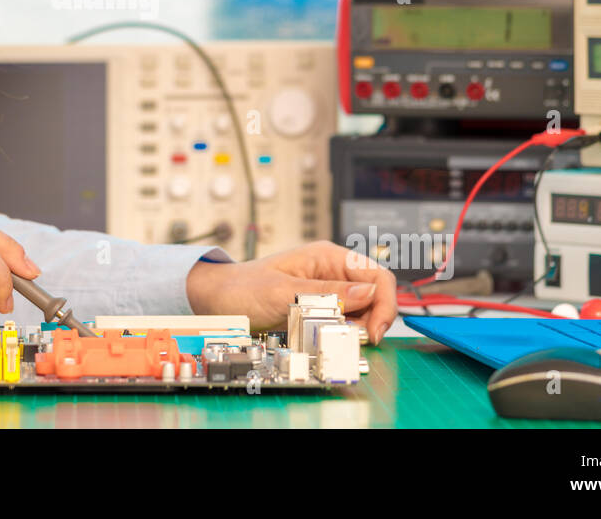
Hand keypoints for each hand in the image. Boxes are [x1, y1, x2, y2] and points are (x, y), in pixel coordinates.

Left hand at [185, 240, 397, 343]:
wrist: (216, 301)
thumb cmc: (242, 288)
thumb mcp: (283, 291)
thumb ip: (326, 293)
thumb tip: (368, 293)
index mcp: (328, 257)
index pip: (377, 276)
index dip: (384, 303)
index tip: (374, 330)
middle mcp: (332, 273)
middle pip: (375, 296)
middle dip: (372, 320)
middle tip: (357, 341)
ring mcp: (327, 292)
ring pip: (362, 312)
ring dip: (356, 329)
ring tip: (337, 340)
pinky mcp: (319, 310)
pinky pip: (344, 323)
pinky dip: (342, 334)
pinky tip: (328, 339)